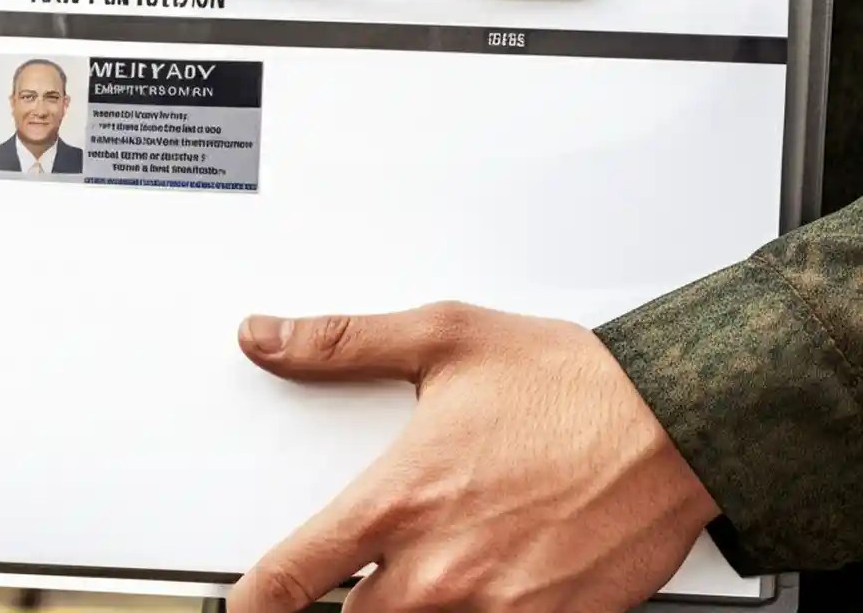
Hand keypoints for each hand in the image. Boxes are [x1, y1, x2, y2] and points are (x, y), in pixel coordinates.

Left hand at [229, 302, 721, 612]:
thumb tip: (267, 336)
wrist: (675, 424)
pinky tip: (490, 586)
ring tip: (434, 577)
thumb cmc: (569, 385)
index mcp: (400, 500)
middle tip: (366, 574)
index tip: (245, 606)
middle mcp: (440, 569)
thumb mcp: (443, 338)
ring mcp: (497, 609)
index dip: (251, 603)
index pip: (292, 577)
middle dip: (344, 607)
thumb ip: (342, 343)